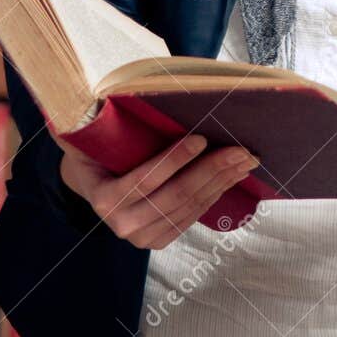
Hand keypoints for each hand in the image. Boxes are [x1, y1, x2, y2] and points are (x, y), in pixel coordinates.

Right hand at [57, 133, 259, 248]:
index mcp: (104, 197)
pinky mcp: (159, 240)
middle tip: (240, 149)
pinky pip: (192, 216)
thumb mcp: (92, 137)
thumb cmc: (95, 153)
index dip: (175, 160)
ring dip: (222, 182)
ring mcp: (142, 237)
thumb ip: (104, 123)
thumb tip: (127, 96)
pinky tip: (231, 177)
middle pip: (176, 195)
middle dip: (212, 170)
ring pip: (190, 206)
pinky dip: (215, 194)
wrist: (91, 183)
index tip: (201, 138)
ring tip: (244, 160)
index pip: (145, 179)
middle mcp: (122, 223)